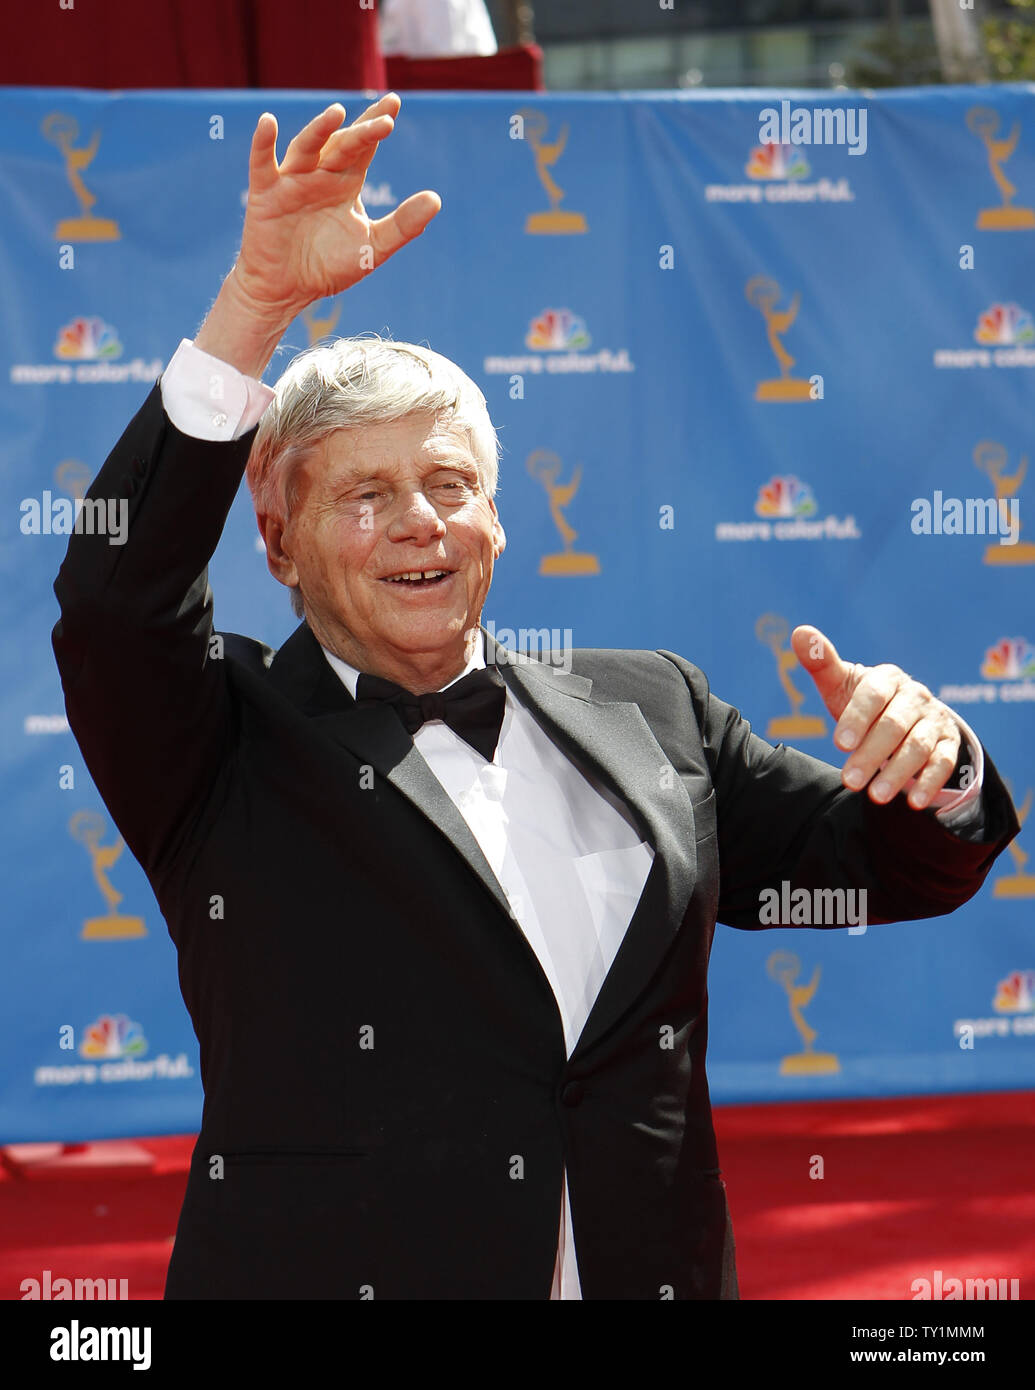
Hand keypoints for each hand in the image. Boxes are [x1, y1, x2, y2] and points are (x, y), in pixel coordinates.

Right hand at [233, 95, 440, 321]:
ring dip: (319, 130)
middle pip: (341, 144)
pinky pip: (262, 164)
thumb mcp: (373, 248)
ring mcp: (292, 181)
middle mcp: (320, 174)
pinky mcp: (266, 194)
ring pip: (306, 148)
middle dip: (362, 132)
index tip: (394, 102)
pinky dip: (263, 143)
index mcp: (346, 182)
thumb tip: (436, 199)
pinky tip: (268, 123)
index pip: (364, 147)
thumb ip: (404, 225)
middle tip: (384, 120)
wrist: (288, 291)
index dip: (377, 125)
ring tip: (337, 114)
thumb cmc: (329, 267)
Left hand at [791, 625, 962, 810]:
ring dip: (898, 772)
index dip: (857, 718)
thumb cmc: (862, 702)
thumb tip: (800, 633)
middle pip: (894, 726)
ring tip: (875, 796)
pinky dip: (930, 782)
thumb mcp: (841, 684)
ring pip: (919, 746)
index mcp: (887, 678)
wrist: (904, 715)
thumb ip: (820, 662)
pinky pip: (944, 762)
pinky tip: (913, 802)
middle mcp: (914, 696)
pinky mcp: (948, 742)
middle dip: (871, 754)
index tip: (839, 744)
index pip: (873, 695)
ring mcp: (934, 719)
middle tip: (850, 781)